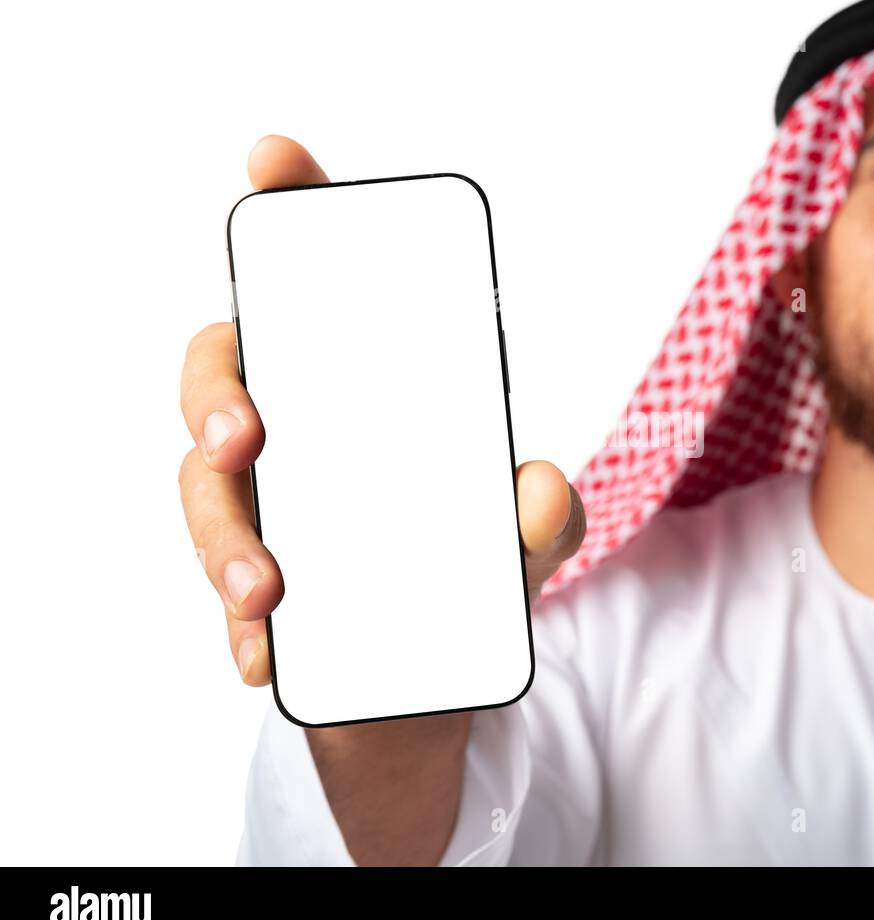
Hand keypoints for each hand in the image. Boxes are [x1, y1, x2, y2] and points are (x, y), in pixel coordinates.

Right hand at [178, 134, 585, 685]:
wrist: (426, 684)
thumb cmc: (463, 574)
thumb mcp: (525, 542)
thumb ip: (547, 515)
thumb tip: (539, 485)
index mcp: (360, 390)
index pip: (316, 285)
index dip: (293, 212)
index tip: (276, 160)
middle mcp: (297, 430)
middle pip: (225, 374)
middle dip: (217, 391)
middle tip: (247, 433)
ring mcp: (263, 505)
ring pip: (205, 490)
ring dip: (224, 534)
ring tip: (267, 590)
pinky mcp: (250, 587)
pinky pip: (223, 595)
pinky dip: (240, 630)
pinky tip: (263, 656)